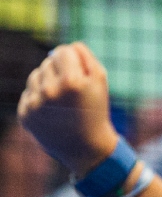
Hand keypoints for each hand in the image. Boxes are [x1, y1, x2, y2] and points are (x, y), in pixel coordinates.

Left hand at [18, 43, 120, 176]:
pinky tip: (52, 113)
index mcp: (71, 81)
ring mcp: (35, 104)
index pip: (63, 51)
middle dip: (60, 72)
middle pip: (48, 62)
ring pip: (35, 76)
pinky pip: (28, 94)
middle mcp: (50, 91)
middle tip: (73, 93)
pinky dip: (39, 100)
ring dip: (48, 83)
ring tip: (62, 102)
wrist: (86, 149)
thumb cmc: (95, 111)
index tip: (79, 73)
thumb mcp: (101, 82)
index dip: (73, 60)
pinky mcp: (25, 115)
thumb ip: (85, 57)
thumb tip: (67, 47)